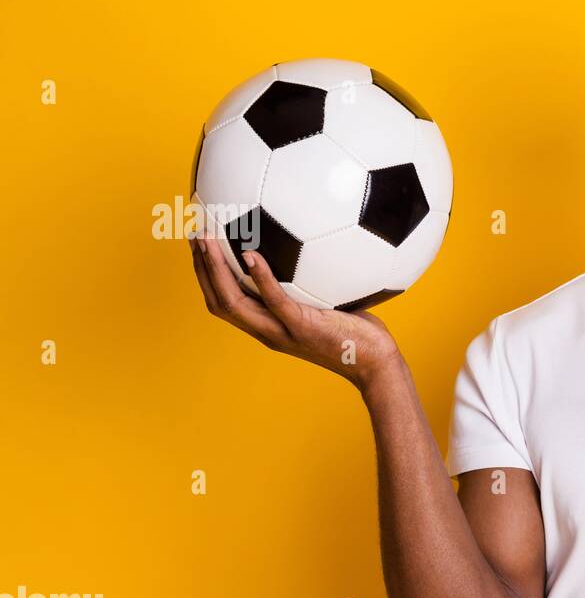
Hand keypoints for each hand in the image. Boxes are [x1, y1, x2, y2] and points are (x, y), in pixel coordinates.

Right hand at [189, 232, 401, 388]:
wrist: (376, 363)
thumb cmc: (355, 335)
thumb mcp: (325, 308)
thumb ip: (309, 286)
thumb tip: (314, 249)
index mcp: (268, 327)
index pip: (224, 303)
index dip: (206, 277)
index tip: (199, 246)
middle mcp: (268, 331)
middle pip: (219, 302)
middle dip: (202, 268)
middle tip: (195, 234)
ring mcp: (283, 331)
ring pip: (234, 302)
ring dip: (215, 270)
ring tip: (207, 239)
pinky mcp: (303, 327)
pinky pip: (274, 300)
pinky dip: (259, 278)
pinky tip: (250, 254)